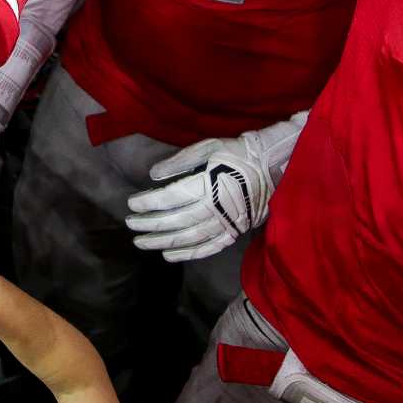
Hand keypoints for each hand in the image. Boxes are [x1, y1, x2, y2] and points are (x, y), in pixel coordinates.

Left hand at [124, 112, 306, 262]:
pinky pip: (207, 248)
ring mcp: (225, 223)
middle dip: (149, 224)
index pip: (170, 198)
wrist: (272, 168)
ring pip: (188, 238)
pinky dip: (186, 254)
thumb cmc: (236, 154)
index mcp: (208, 184)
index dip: (148, 203)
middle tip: (130, 225)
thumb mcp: (208, 147)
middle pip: (175, 221)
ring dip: (162, 242)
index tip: (131, 205)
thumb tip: (153, 174)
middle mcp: (215, 207)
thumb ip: (180, 161)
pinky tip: (168, 254)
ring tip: (141, 243)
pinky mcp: (233, 232)